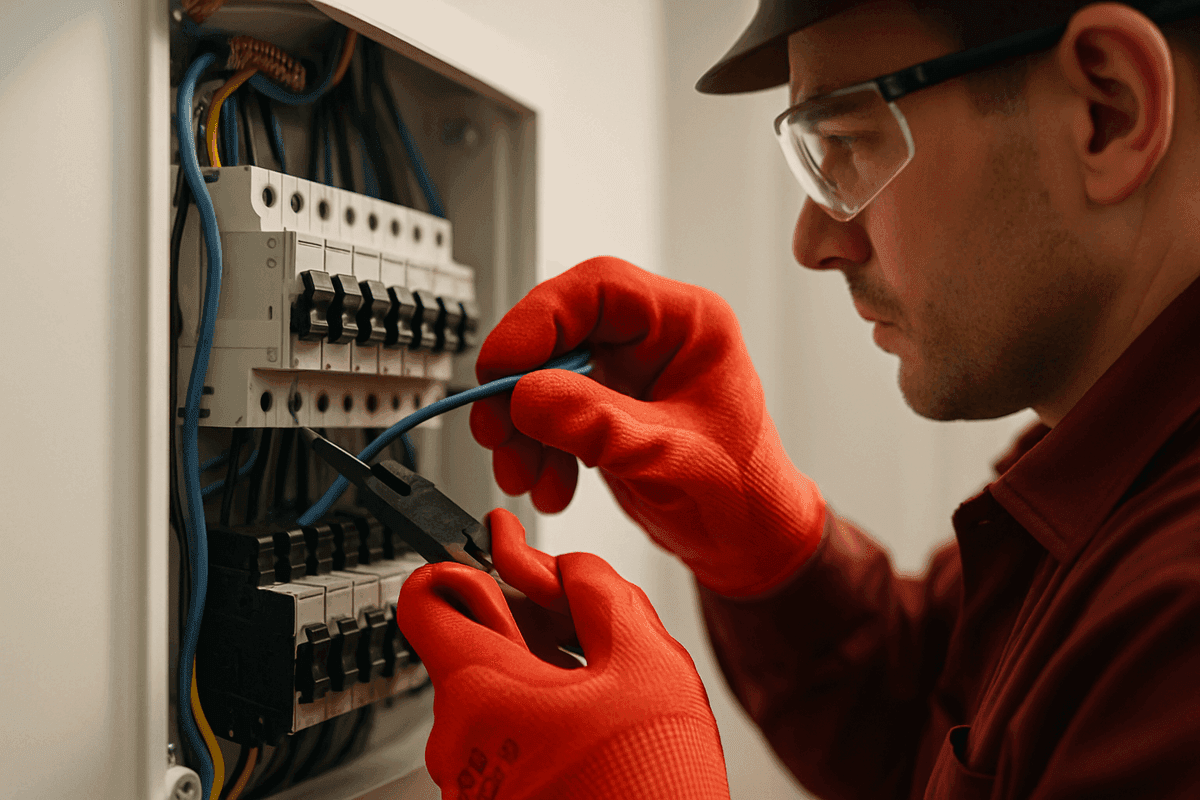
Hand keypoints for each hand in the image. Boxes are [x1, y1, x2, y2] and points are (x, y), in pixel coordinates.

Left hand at [397, 509, 729, 799]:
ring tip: (600, 689)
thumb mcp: (646, 659)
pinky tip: (590, 729)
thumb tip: (568, 566)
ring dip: (536, 675)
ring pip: (489, 695)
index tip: (495, 559)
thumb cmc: (647, 789)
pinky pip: (499, 739)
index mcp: (480, 686)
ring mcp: (469, 777)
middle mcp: (456, 736)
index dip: (464, 566)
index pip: (425, 595)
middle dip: (523, 624)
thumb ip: (598, 590)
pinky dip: (536, 719)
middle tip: (579, 628)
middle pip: (468, 643)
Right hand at [470, 256, 825, 596]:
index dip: (539, 320)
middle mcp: (655, 338)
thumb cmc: (743, 495)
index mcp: (688, 323)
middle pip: (562, 332)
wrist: (750, 544)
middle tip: (496, 430)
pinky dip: (537, 449)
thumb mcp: (670, 458)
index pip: (599, 290)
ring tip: (522, 476)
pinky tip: (548, 485)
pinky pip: (552, 412)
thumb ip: (598, 424)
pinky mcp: (607, 407)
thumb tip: (524, 396)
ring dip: (522, 428)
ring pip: (547, 374)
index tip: (499, 365)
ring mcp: (628, 372)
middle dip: (520, 387)